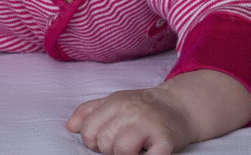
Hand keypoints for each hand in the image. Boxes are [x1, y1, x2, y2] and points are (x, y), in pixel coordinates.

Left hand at [66, 85, 195, 153]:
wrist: (179, 106)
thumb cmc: (143, 108)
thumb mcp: (114, 102)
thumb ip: (89, 112)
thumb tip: (70, 127)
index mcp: (115, 102)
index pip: (88, 130)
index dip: (93, 142)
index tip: (107, 140)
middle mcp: (130, 110)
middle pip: (103, 141)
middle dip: (110, 149)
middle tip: (125, 144)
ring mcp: (148, 123)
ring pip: (121, 150)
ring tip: (136, 148)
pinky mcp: (165, 138)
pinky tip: (147, 153)